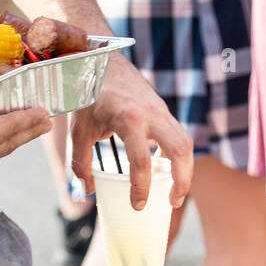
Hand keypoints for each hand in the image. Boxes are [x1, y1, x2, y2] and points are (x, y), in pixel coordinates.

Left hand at [69, 55, 193, 208]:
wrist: (101, 61)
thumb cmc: (88, 95)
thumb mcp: (79, 130)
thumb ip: (81, 162)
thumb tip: (88, 190)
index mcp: (128, 118)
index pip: (140, 160)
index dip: (140, 188)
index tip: (137, 205)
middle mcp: (151, 113)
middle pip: (180, 150)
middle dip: (181, 181)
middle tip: (172, 203)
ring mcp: (161, 110)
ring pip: (186, 142)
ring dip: (185, 170)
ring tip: (174, 192)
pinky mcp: (163, 110)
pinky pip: (178, 135)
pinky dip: (177, 155)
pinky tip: (164, 169)